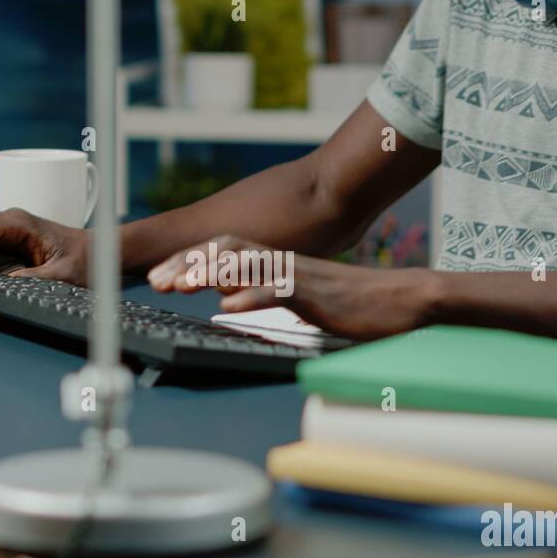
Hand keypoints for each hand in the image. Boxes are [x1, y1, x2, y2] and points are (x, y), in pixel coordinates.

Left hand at [146, 235, 435, 340]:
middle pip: (226, 251)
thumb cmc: (355, 306)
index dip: (190, 262)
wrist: (401, 302)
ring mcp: (300, 276)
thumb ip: (265, 293)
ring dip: (209, 274)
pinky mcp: (318, 295)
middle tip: (155, 280)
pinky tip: (230, 305)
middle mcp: (284, 263)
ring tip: (178, 286)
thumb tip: (228, 296)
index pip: (225, 253)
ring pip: (247, 265)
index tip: (160, 277)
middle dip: (187, 264)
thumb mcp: (298, 299)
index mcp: (278, 265)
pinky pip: (280, 291)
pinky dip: (252, 296)